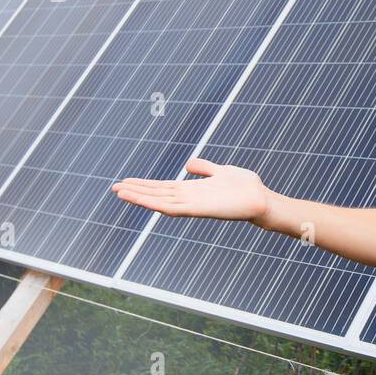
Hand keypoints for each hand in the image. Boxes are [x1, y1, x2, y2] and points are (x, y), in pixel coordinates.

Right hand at [111, 157, 269, 221]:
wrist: (263, 200)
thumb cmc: (246, 188)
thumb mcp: (221, 171)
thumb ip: (204, 168)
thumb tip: (187, 164)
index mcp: (192, 190)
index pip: (162, 188)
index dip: (144, 184)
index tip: (125, 181)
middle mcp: (189, 198)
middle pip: (156, 194)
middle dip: (135, 191)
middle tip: (112, 188)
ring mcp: (193, 205)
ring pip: (159, 202)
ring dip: (140, 197)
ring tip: (119, 191)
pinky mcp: (199, 210)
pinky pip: (173, 208)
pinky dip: (156, 204)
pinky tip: (143, 200)